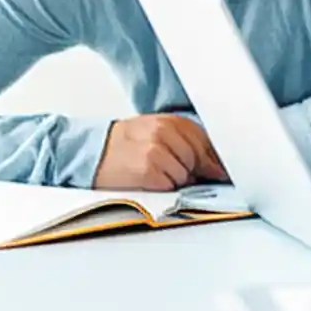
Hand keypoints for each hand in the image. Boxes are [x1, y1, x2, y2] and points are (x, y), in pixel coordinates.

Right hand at [93, 114, 228, 190]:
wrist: (88, 152)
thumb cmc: (125, 145)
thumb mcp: (157, 133)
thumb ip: (188, 143)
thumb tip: (218, 165)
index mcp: (171, 121)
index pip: (208, 141)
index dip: (216, 160)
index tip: (221, 171)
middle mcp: (165, 133)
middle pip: (201, 159)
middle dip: (196, 171)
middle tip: (173, 171)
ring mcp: (156, 151)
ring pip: (187, 175)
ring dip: (177, 181)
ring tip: (156, 174)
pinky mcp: (147, 170)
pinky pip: (171, 186)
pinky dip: (164, 189)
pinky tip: (149, 181)